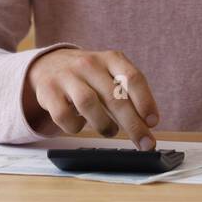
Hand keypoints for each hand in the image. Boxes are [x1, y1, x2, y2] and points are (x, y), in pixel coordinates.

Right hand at [24, 48, 159, 150]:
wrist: (49, 64)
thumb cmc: (90, 75)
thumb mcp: (111, 74)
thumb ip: (129, 94)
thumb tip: (148, 124)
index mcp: (111, 58)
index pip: (133, 78)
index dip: (146, 101)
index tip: (153, 122)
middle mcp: (89, 64)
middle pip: (114, 97)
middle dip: (133, 124)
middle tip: (144, 143)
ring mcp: (67, 76)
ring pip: (88, 104)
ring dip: (104, 124)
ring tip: (111, 131)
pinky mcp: (48, 92)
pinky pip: (63, 115)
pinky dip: (74, 126)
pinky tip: (80, 125)